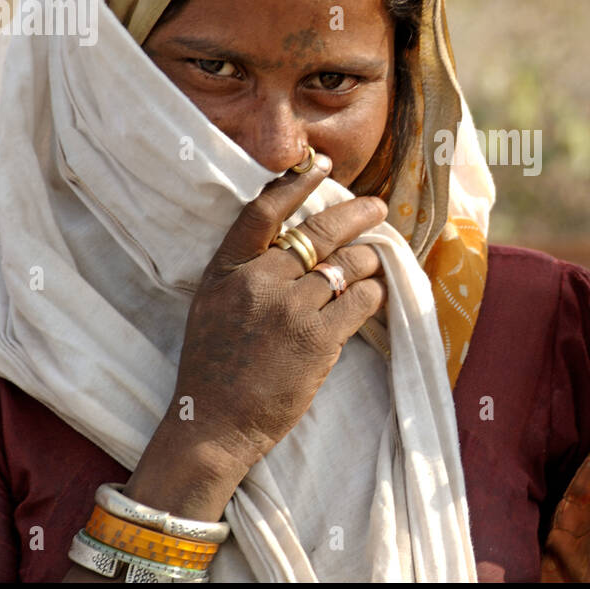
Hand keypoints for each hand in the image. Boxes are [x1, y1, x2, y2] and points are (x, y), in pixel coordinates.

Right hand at [167, 151, 388, 469]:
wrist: (213, 423)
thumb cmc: (213, 366)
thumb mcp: (212, 304)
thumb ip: (244, 268)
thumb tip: (291, 237)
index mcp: (227, 269)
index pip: (264, 211)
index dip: (296, 183)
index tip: (321, 165)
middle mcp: (258, 281)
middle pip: (320, 231)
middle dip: (357, 215)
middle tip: (377, 209)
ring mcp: (290, 309)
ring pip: (348, 265)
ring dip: (367, 261)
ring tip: (371, 265)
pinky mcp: (318, 339)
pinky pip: (361, 300)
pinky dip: (373, 295)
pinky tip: (373, 297)